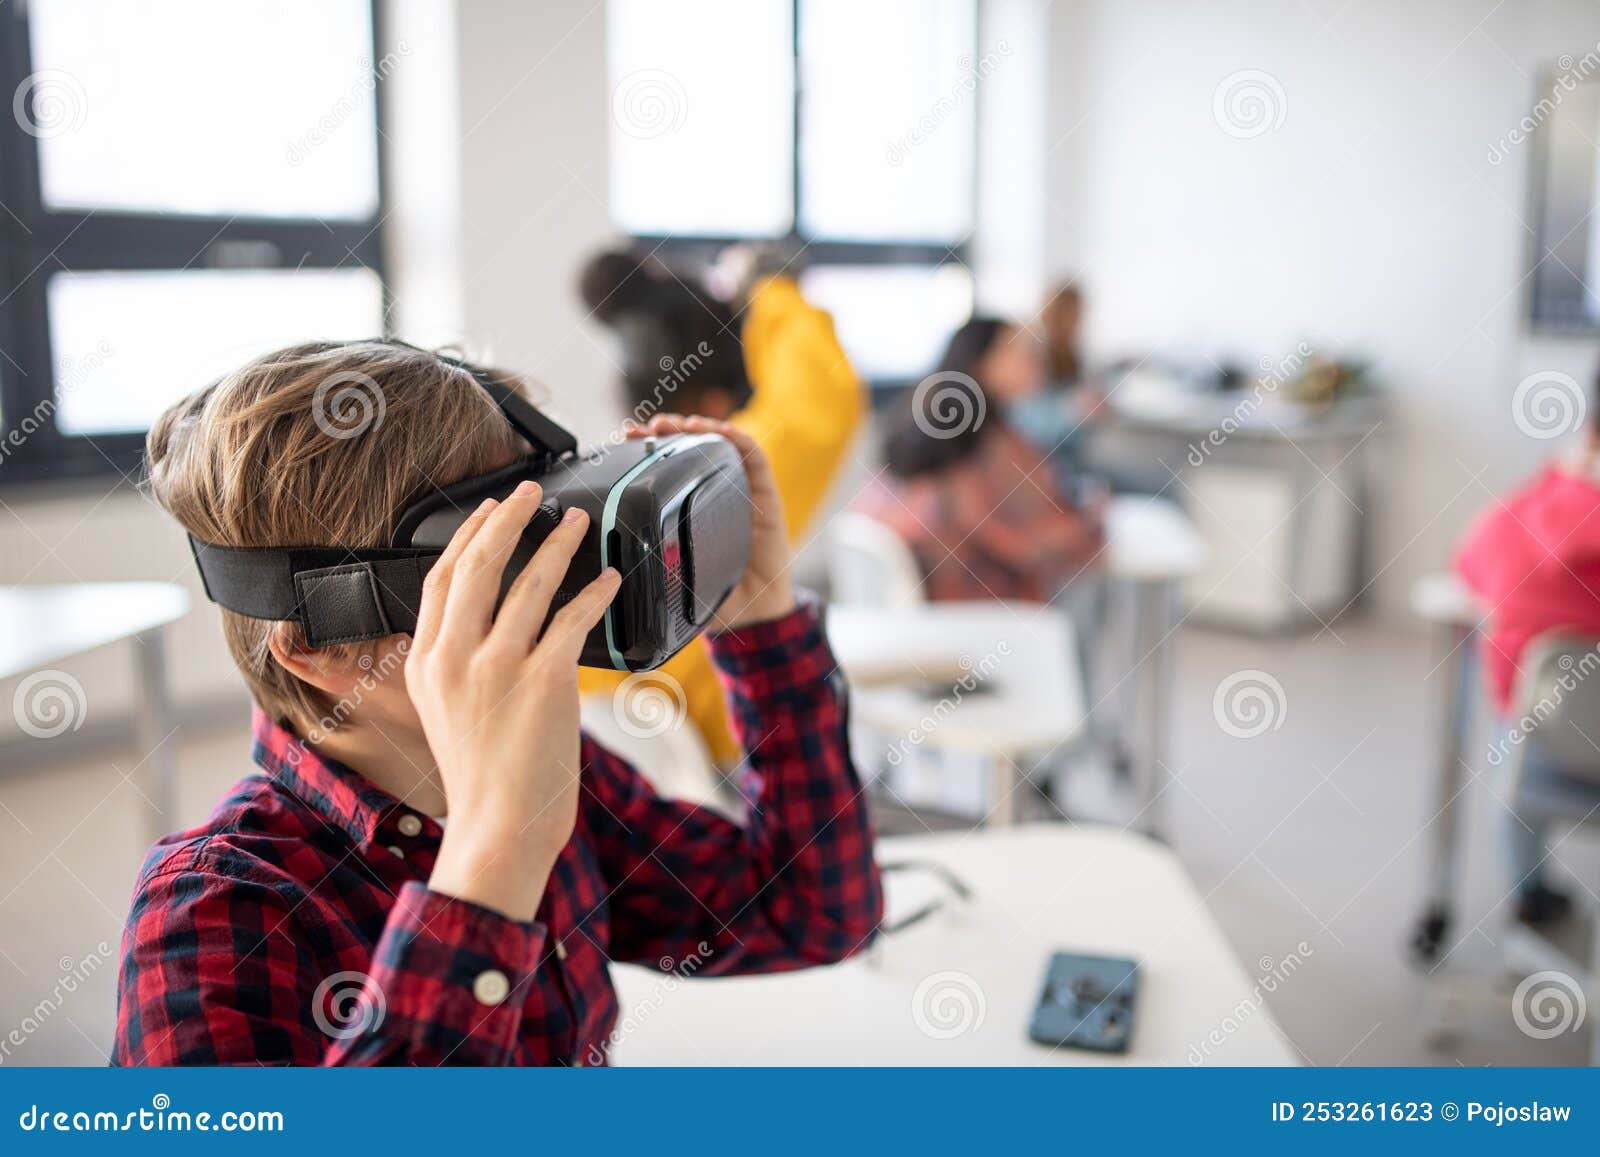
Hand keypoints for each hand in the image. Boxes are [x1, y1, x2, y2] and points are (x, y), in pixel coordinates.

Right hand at [406, 480, 621, 921]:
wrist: (498, 828)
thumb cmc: (482, 777)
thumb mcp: (442, 712)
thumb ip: (455, 665)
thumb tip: (485, 622)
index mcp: (426, 663)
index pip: (440, 579)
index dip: (467, 536)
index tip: (489, 510)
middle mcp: (456, 659)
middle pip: (479, 565)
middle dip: (508, 519)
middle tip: (532, 492)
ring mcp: (498, 668)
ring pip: (530, 582)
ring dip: (559, 543)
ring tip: (580, 522)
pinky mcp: (544, 681)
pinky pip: (574, 618)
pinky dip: (595, 592)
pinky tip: (610, 579)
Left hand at [628, 414, 794, 630]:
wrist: (755, 612)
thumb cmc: (714, 592)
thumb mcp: (672, 577)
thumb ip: (648, 568)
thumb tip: (610, 572)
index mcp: (688, 506)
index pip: (665, 466)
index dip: (644, 450)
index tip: (624, 440)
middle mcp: (715, 492)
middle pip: (690, 448)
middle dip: (668, 431)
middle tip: (648, 428)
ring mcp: (741, 491)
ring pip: (719, 446)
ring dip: (700, 428)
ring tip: (681, 424)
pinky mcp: (766, 496)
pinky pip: (755, 460)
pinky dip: (739, 440)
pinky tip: (723, 430)